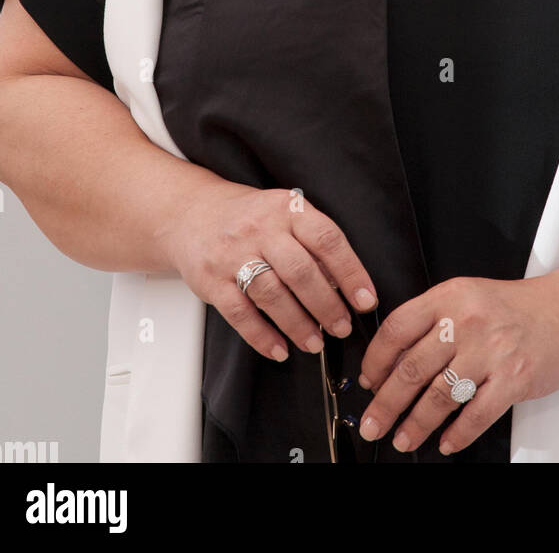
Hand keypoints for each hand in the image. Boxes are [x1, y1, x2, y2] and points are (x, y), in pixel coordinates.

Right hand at [159, 182, 378, 362]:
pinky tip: (279, 349)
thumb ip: (311, 242)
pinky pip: (239, 313)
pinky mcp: (212, 279)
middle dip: (326, 306)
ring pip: (272, 294)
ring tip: (315, 343)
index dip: (351, 272)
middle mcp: (260, 228)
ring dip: (298, 325)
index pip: (327, 240)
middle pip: (300, 271)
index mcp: (287, 209)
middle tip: (342, 328)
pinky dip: (261, 336)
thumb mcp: (284, 214)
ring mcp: (233, 254)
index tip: (366, 301)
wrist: (192, 213)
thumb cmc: (249, 217)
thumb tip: (344, 285)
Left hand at [356, 264, 558, 454]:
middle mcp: (468, 321)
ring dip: (416, 425)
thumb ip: (433, 321)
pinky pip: (477, 414)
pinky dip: (458, 434)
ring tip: (404, 439)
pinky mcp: (514, 377)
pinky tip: (447, 442)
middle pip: (412, 369)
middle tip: (373, 424)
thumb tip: (392, 361)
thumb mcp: (468, 297)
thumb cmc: (516, 308)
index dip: (376, 360)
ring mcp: (491, 350)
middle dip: (386, 404)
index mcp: (449, 297)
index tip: (368, 381)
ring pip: (440, 396)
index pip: (397, 328)